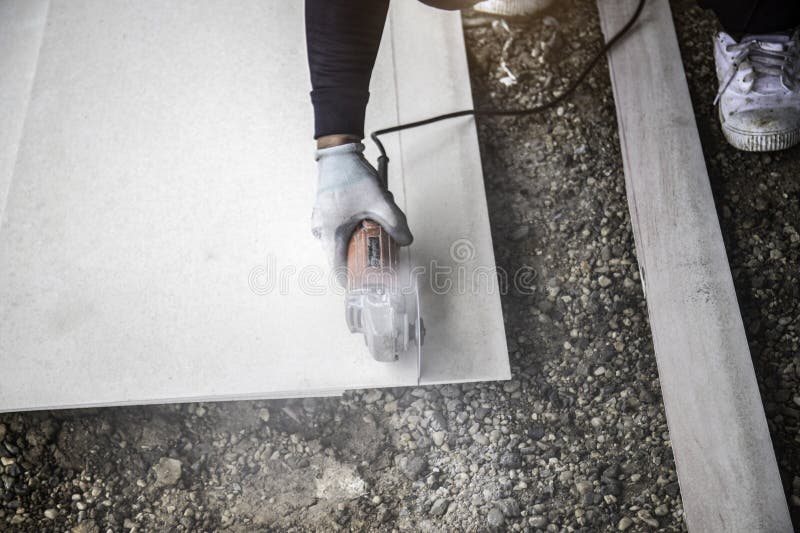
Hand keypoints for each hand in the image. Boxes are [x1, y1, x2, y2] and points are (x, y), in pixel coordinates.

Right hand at [311, 142, 412, 274]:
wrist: (339, 153)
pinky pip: (338, 230)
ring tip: (375, 227)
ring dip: (359, 240)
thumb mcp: (380, 202)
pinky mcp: (325, 213)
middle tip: (379, 254)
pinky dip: (353, 230)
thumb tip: (406, 241)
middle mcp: (320, 230)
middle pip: (342, 255)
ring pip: (341, 242)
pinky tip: (366, 218)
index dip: (352, 280)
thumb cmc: (351, 176)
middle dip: (362, 256)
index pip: (338, 268)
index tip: (365, 285)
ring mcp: (320, 221)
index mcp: (329, 233)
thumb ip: (396, 223)